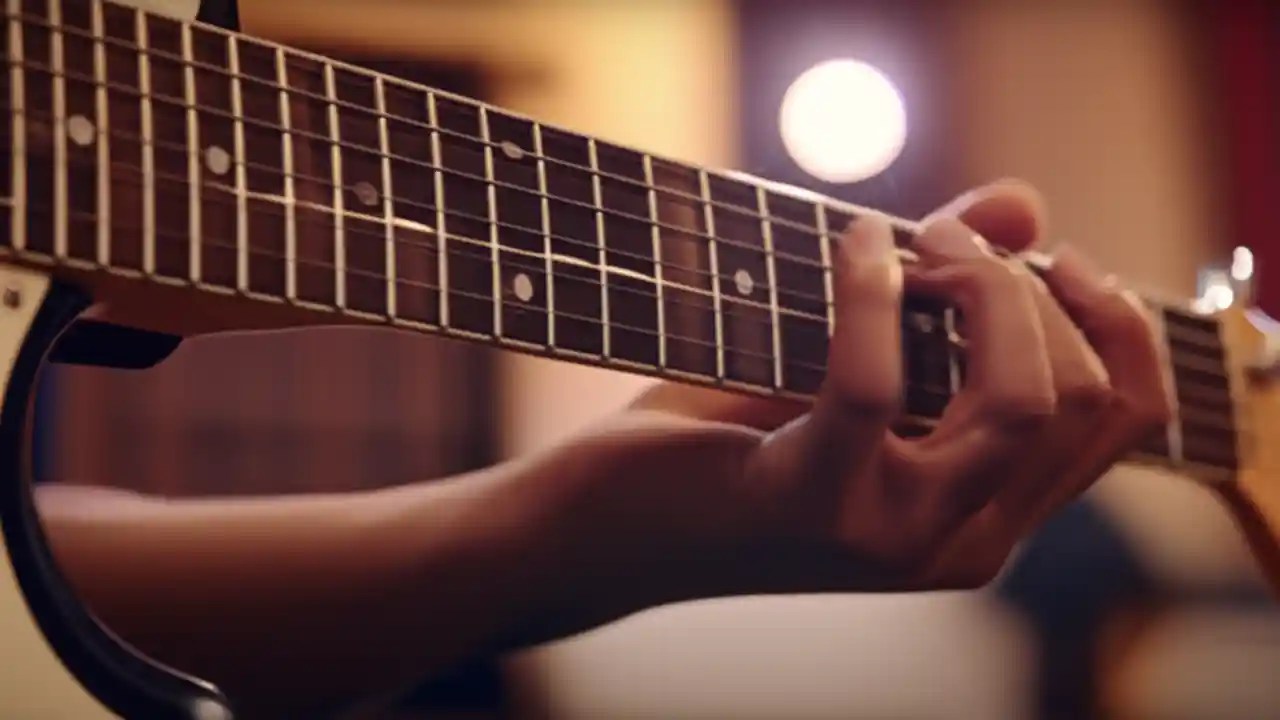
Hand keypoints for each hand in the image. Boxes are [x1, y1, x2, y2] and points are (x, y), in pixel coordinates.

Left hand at [517, 181, 1170, 636]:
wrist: (597, 529)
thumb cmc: (726, 440)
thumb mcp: (854, 363)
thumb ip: (945, 291)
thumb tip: (1024, 205)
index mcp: (985, 512)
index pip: (1124, 418)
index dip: (1112, 319)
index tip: (1054, 255)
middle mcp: (960, 541)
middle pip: (1076, 398)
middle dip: (1026, 288)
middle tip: (943, 238)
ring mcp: (891, 535)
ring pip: (1016, 399)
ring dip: (977, 287)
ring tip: (907, 240)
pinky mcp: (809, 504)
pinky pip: (875, 382)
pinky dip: (869, 290)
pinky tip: (851, 243)